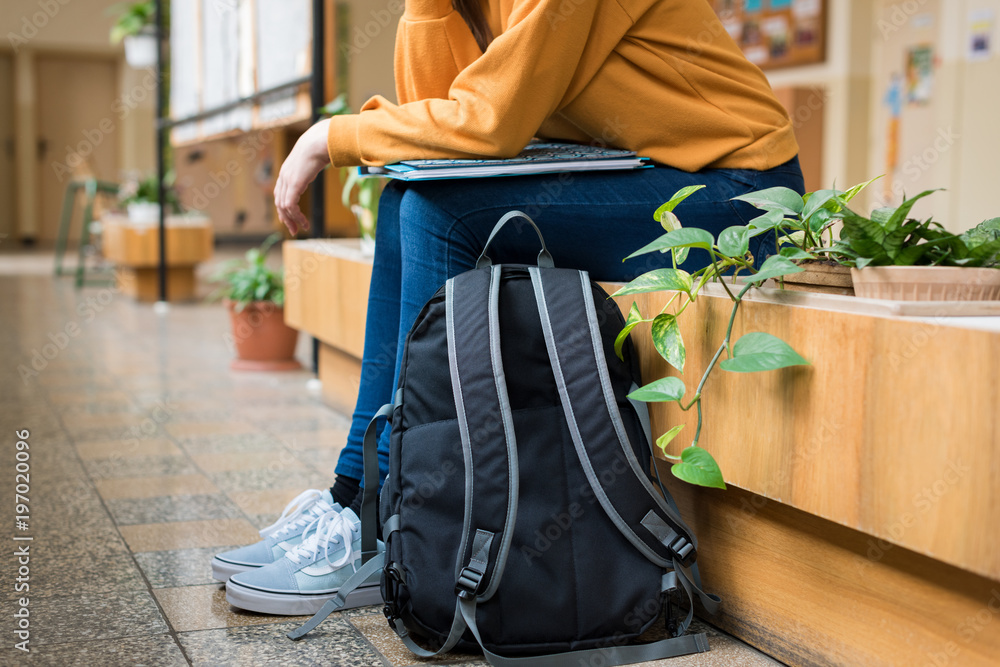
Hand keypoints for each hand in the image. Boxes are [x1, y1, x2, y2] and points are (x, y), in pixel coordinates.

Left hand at [274, 118, 331, 234]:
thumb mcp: (316, 155)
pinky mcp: (293, 185)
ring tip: (301, 228)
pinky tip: (304, 222)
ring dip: (291, 220)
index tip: (290, 217)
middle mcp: (283, 176)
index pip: (280, 192)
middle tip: (293, 230)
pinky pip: (290, 206)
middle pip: (279, 202)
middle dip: (286, 217)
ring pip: (283, 206)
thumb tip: (327, 156)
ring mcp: (287, 180)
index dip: (284, 206)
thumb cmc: (321, 145)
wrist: (319, 141)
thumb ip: (316, 160)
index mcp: (287, 170)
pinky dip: (296, 216)